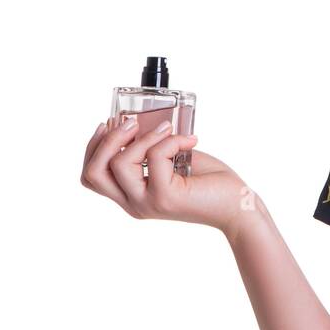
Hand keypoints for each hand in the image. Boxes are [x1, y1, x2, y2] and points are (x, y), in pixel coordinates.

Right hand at [80, 116, 252, 234]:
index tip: (108, 123)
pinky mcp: (166, 197)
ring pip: (119, 163)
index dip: (93, 147)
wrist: (238, 206)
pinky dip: (172, 140)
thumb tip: (137, 122)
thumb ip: (151, 150)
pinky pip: (156, 156)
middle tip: (130, 123)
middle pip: (93, 172)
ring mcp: (147, 202)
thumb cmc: (210, 183)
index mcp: (131, 196)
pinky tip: (191, 141)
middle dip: (106, 140)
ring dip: (142, 136)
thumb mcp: (172, 163)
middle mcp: (134, 203)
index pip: (91, 177)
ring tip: (167, 128)